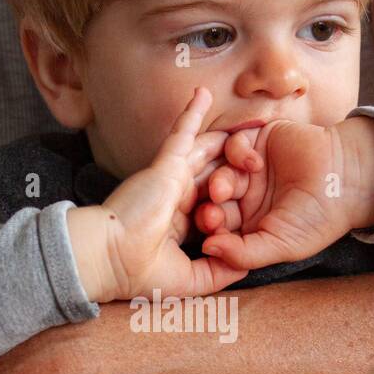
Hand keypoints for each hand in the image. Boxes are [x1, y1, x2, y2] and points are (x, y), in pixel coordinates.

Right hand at [67, 87, 248, 300]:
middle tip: (263, 152)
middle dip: (237, 162)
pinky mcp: (163, 167)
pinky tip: (203, 93)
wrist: (110, 260)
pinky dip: (191, 114)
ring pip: (202, 150)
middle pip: (214, 173)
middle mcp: (177, 198)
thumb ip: (220, 270)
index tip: (263, 193)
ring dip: (225, 136)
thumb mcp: (192, 279)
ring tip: (251, 119)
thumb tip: (247, 264)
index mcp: (182, 223)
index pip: (215, 205)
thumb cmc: (141, 273)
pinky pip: (181, 134)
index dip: (236, 198)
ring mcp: (170, 179)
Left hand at [194, 115, 373, 271]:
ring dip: (219, 181)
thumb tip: (208, 251)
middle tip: (210, 212)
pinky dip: (236, 153)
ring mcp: (249, 170)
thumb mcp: (282, 245)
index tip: (210, 237)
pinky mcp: (256, 141)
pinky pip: (233, 145)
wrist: (349, 178)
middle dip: (209, 208)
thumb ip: (244, 253)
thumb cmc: (319, 219)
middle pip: (215, 202)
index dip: (212, 233)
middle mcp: (246, 197)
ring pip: (219, 174)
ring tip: (224, 188)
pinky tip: (254, 162)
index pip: (220, 230)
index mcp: (250, 225)